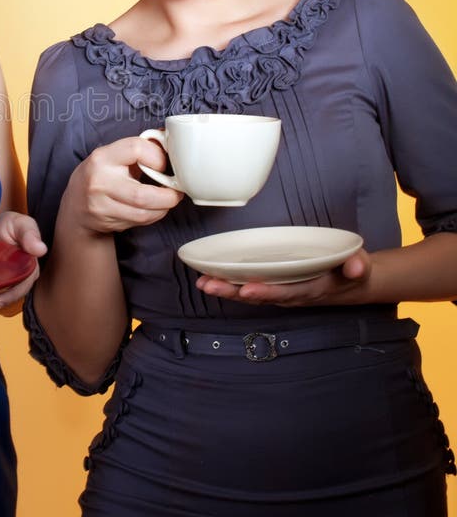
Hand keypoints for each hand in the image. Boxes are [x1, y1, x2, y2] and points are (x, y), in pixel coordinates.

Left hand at [0, 211, 46, 310]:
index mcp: (30, 265)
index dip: (13, 294)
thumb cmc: (10, 224)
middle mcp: (20, 275)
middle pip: (12, 293)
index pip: (24, 284)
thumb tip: (41, 250)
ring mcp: (6, 278)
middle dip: (1, 300)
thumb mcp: (21, 224)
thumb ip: (30, 234)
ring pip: (0, 294)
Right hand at [61, 137, 182, 234]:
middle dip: (168, 196)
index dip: (157, 157)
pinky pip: (138, 221)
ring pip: (142, 213)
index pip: (137, 149)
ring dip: (163, 208)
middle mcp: (99, 181)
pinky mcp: (105, 221)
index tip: (163, 164)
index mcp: (102, 157)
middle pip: (142, 194)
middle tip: (177, 192)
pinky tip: (154, 210)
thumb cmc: (101, 175)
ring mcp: (100, 205)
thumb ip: (139, 148)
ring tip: (168, 201)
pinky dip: (152, 216)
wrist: (76, 206)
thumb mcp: (113, 156)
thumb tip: (169, 140)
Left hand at [195, 249, 372, 306]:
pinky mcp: (276, 287)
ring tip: (202, 284)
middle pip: (261, 296)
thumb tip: (357, 266)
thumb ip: (358, 265)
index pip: (287, 292)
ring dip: (226, 290)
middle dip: (234, 292)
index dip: (267, 292)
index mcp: (313, 289)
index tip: (246, 289)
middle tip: (208, 286)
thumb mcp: (361, 267)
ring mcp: (283, 292)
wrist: (354, 283)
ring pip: (251, 294)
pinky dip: (231, 285)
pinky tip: (211, 280)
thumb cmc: (352, 271)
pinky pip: (251, 288)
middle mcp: (294, 294)